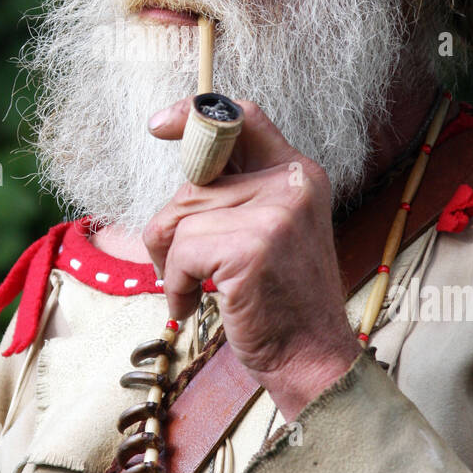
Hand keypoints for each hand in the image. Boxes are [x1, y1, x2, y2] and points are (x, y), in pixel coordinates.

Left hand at [144, 97, 360, 420]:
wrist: (312, 357)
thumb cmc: (281, 301)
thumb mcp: (272, 230)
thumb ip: (238, 191)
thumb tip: (183, 163)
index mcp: (298, 173)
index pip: (242, 117)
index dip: (195, 114)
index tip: (159, 125)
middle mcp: (291, 185)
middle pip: (194, 180)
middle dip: (172, 225)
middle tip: (178, 265)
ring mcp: (274, 214)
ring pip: (181, 216)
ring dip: (171, 259)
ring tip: (191, 287)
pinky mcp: (251, 248)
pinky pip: (181, 249)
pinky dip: (175, 282)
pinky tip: (192, 302)